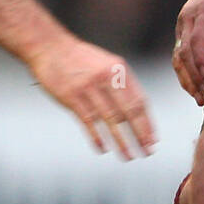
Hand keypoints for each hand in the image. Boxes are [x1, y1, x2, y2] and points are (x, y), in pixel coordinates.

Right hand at [28, 35, 156, 159]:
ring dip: (122, 141)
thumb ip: (121, 84)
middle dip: (141, 134)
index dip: (148, 122)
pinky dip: (97, 137)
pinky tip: (103, 149)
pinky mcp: (72, 97)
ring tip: (129, 156)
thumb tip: (138, 111)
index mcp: (120, 70)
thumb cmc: (81, 59)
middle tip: (147, 152)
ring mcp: (90, 87)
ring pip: (111, 120)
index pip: (140, 100)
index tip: (153, 140)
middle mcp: (108, 78)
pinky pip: (89, 121)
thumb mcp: (107, 64)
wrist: (50, 47)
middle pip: (129, 112)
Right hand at [173, 0, 203, 103]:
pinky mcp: (184, 37)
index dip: (201, 59)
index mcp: (200, 10)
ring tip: (202, 100)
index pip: (196, 38)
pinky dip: (186, 76)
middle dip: (194, 76)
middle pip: (184, 53)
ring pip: (178, 59)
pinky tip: (196, 91)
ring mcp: (182, 29)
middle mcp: (186, 20)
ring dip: (188, 81)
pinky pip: (180, 60)